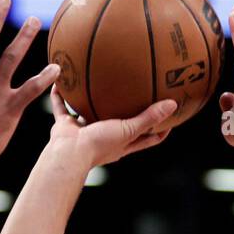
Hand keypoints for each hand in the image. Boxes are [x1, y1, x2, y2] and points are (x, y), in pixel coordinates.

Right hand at [47, 86, 174, 169]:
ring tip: (99, 81)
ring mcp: (85, 132)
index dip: (160, 131)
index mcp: (122, 144)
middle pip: (121, 125)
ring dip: (93, 101)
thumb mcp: (128, 130)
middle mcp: (105, 138)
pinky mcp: (66, 127)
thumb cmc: (99, 145)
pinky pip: (62, 108)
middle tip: (139, 92)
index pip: (147, 139)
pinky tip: (62, 79)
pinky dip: (60, 96)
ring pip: (90, 114)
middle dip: (129, 112)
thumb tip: (173, 105)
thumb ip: (148, 118)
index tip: (172, 118)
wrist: (68, 154)